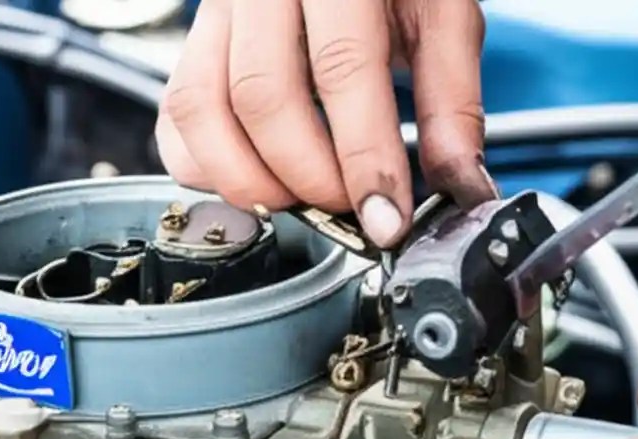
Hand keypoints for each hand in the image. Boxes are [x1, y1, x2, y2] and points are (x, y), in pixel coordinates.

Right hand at [155, 0, 497, 247]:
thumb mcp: (442, 15)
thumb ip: (452, 103)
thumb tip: (461, 189)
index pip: (341, 70)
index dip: (364, 159)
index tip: (385, 219)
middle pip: (263, 99)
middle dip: (309, 178)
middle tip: (350, 206)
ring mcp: (217, 13)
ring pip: (202, 110)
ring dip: (251, 181)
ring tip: (302, 199)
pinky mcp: (193, 43)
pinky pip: (175, 116)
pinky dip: (205, 166)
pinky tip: (254, 179)